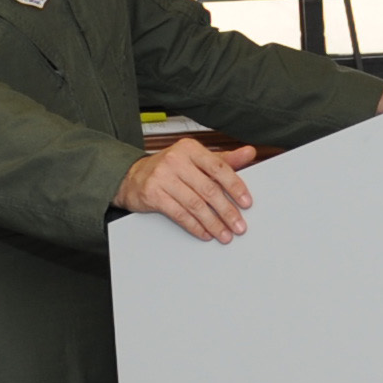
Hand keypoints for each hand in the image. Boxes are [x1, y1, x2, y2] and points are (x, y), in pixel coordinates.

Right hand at [115, 138, 258, 242]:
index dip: (235, 186)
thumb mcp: (196, 158)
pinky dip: (195, 226)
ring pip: (195, 204)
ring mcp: (162, 177)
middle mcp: (175, 160)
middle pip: (208, 189)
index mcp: (190, 149)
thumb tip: (249, 153)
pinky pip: (179, 214)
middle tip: (239, 225)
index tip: (246, 203)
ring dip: (213, 223)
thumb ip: (223, 159)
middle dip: (227, 211)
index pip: (218, 168)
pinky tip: (205, 233)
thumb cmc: (170, 167)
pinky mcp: (152, 194)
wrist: (133, 176)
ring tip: (224, 234)